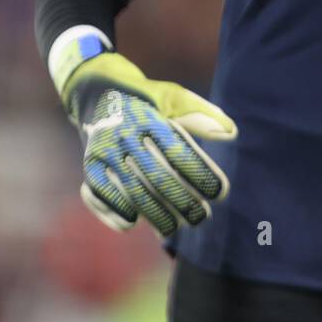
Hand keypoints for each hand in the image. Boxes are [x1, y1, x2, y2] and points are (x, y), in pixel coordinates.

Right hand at [62, 51, 237, 236]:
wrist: (96, 92)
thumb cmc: (146, 99)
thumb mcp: (174, 97)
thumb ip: (202, 115)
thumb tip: (231, 134)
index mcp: (149, 117)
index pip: (178, 151)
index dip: (200, 174)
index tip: (220, 192)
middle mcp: (124, 134)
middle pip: (157, 176)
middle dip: (182, 201)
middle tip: (202, 218)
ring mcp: (104, 151)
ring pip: (132, 191)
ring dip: (155, 214)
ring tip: (174, 229)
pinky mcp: (89, 165)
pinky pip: (102, 195)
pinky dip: (117, 211)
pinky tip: (134, 223)